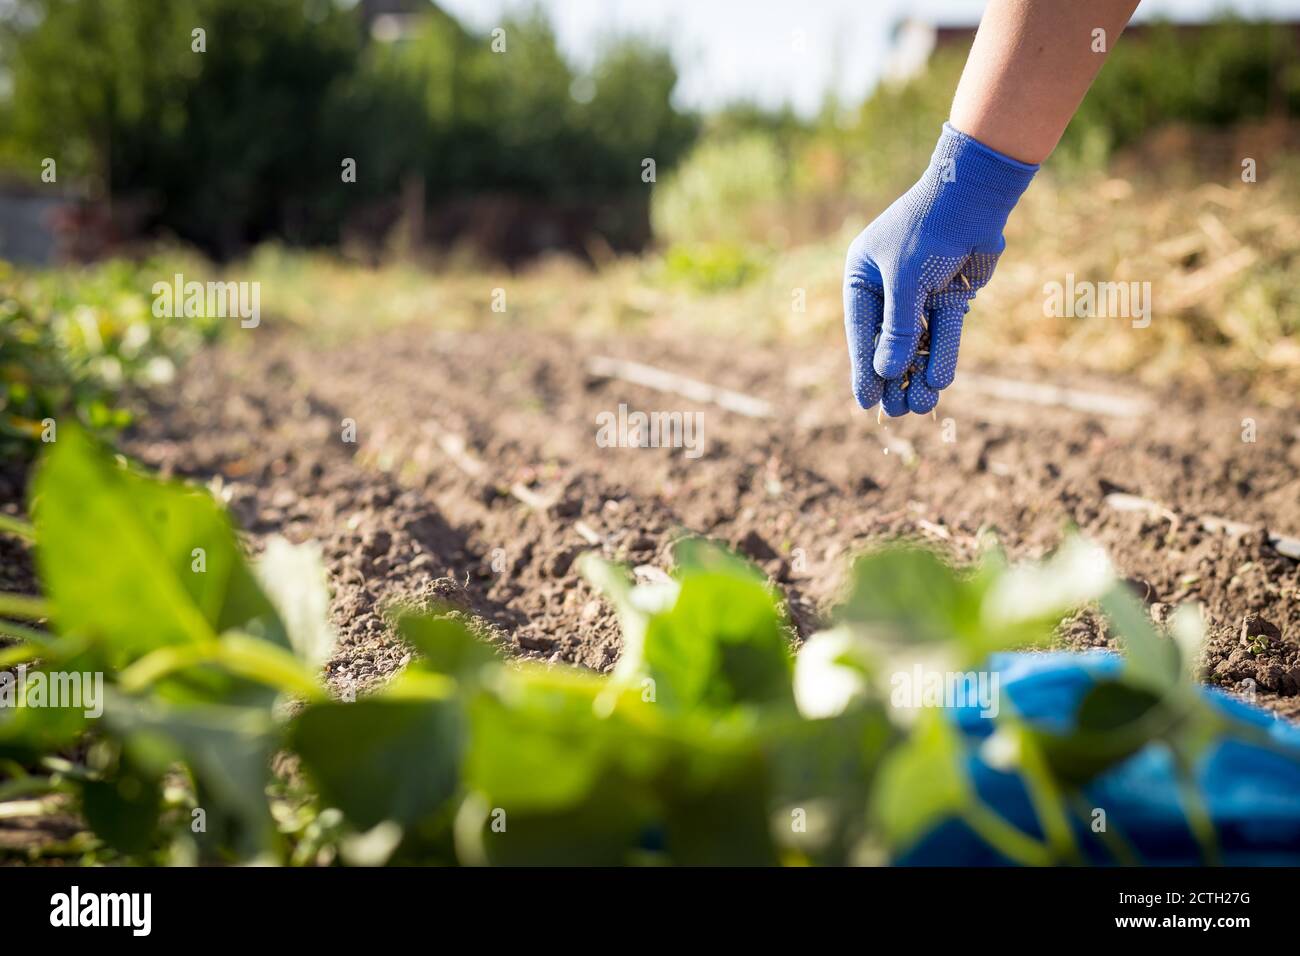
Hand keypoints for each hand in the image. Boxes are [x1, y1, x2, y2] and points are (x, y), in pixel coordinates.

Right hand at [843, 123, 1037, 415]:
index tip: (866, 403)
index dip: (864, 370)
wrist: (976, 196)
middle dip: (894, 379)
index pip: (861, 333)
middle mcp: (889, 288)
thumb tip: (889, 372)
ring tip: (921, 405)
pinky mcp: (950, 296)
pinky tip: (940, 383)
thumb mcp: (907, 281)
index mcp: (863, 278)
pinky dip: (942, 356)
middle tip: (896, 412)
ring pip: (919, 344)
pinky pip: (944, 334)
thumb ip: (899, 328)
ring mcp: (920, 294)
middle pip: (889, 344)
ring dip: (919, 374)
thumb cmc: (930, 230)